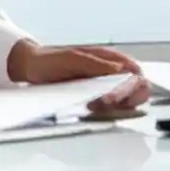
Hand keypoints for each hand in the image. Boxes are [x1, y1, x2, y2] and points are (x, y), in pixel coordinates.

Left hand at [7, 40, 150, 110]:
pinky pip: (113, 108)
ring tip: (93, 106)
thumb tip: (120, 70)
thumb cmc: (50, 60)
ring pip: (128, 102)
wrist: (30, 67)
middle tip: (102, 104)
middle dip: (127, 101)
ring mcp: (107, 86)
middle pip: (139, 90)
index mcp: (110, 58)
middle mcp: (113, 72)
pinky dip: (106, 112)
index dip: (130, 88)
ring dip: (116, 108)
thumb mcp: (70, 58)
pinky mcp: (98, 98)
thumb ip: (95, 63)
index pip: (137, 74)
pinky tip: (90, 109)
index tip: (110, 97)